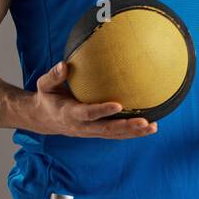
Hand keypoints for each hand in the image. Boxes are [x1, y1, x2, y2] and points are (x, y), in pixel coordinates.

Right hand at [30, 60, 157, 138]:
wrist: (44, 119)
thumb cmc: (48, 97)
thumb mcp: (44, 85)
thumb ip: (54, 76)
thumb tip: (64, 64)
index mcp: (69, 113)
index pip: (87, 113)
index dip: (102, 110)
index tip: (118, 105)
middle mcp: (81, 126)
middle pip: (106, 129)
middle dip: (125, 126)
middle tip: (144, 121)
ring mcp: (90, 132)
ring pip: (114, 135)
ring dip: (134, 132)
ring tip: (153, 127)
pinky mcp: (96, 133)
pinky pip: (116, 135)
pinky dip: (132, 133)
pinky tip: (149, 127)